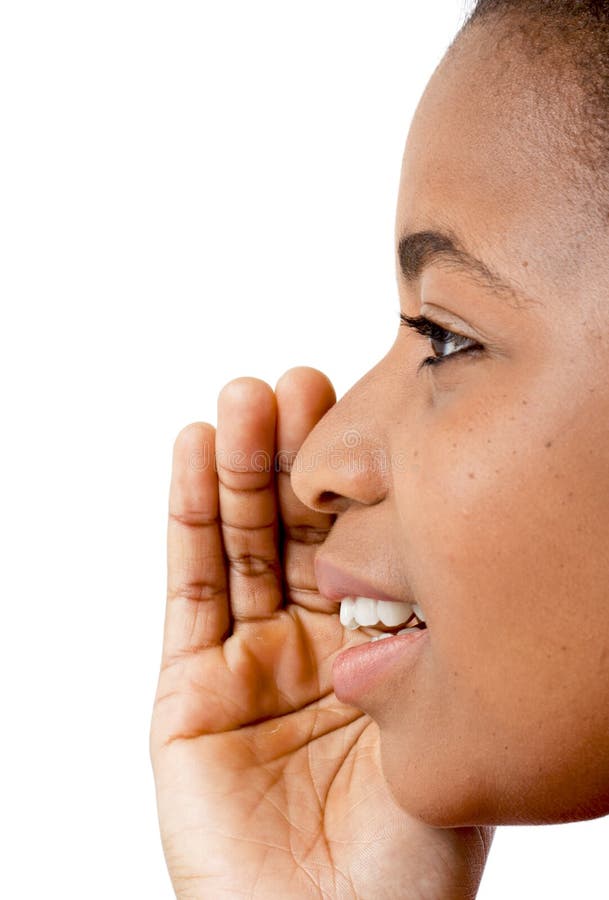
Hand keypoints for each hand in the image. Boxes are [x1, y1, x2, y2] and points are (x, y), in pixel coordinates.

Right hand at [150, 367, 493, 898]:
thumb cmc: (406, 864)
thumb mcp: (437, 733)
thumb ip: (423, 643)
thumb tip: (422, 545)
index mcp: (378, 646)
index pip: (364, 540)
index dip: (360, 480)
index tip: (368, 411)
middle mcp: (312, 640)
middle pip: (297, 529)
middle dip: (296, 455)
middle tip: (299, 385)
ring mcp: (248, 657)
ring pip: (240, 544)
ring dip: (239, 468)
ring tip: (242, 399)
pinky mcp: (187, 685)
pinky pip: (189, 587)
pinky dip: (188, 517)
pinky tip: (192, 451)